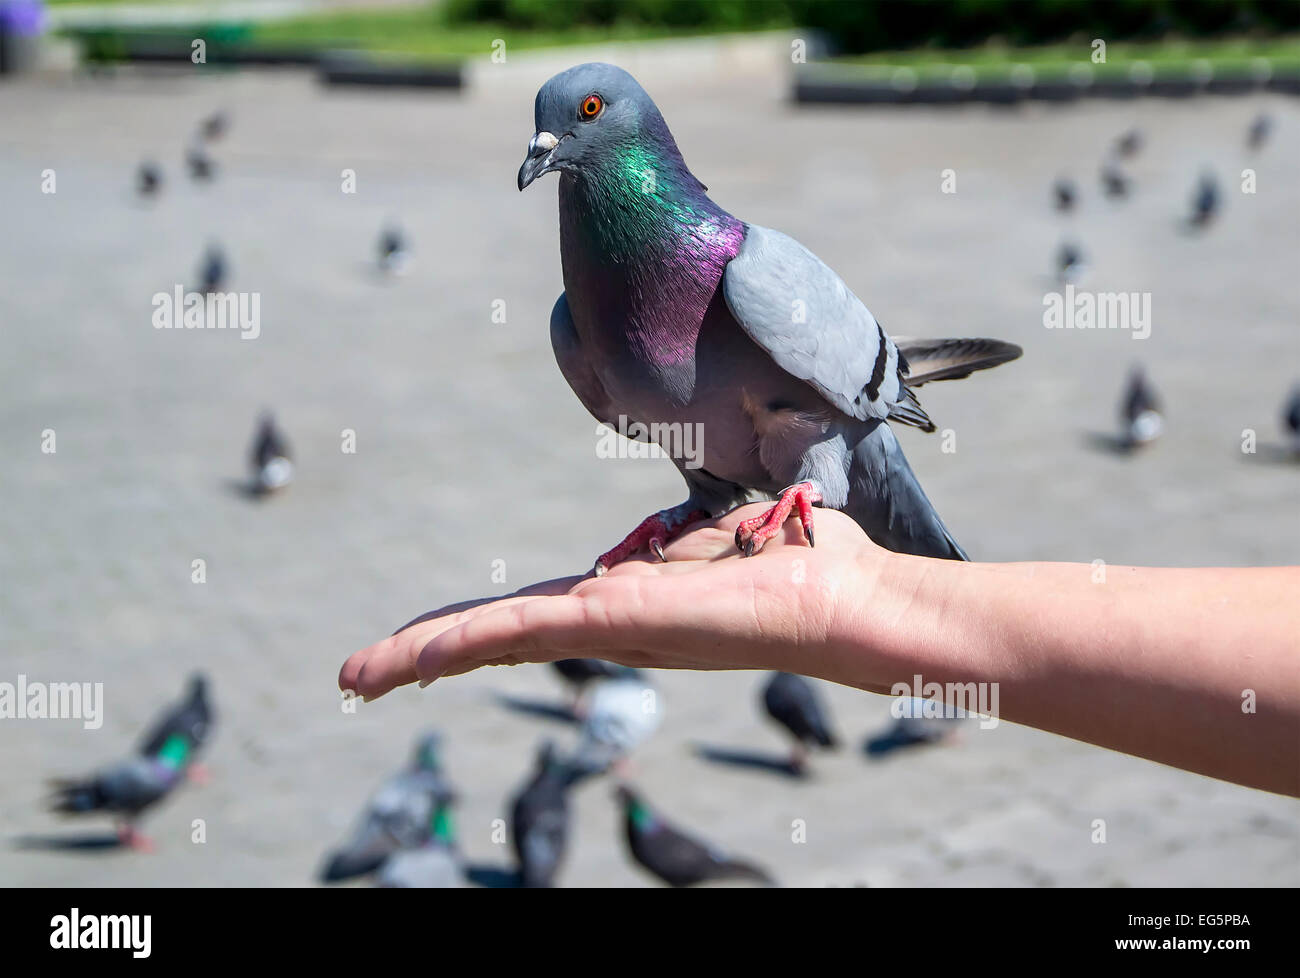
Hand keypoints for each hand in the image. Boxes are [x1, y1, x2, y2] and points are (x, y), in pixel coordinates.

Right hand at [338, 503, 897, 700]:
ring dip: (420, 655)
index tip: (422, 640)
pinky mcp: (619, 622)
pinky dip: (463, 641)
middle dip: (423, 653)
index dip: (467, 628)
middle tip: (357, 678)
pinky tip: (413, 658)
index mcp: (620, 606)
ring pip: (494, 640)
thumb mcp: (714, 539)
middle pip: (495, 636)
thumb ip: (680, 545)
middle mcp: (604, 626)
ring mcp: (607, 629)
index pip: (526, 617)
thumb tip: (686, 536)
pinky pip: (524, 629)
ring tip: (357, 678)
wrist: (840, 597)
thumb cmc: (791, 562)